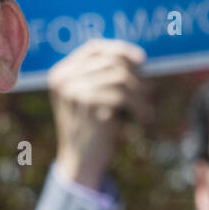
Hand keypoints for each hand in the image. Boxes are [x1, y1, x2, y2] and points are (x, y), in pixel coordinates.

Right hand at [47, 39, 149, 189]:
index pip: (93, 48)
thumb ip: (99, 75)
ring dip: (141, 92)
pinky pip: (123, 95)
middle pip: (111, 61)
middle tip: (148, 91)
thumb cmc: (90, 127)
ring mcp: (73, 91)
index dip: (120, 49)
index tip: (142, 59)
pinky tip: (145, 117)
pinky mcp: (88, 106)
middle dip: (136, 75)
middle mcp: (63, 79)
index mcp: (60, 73)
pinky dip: (140, 105)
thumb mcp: (87, 96)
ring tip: (147, 106)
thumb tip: (138, 57)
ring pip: (120, 77)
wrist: (80, 162)